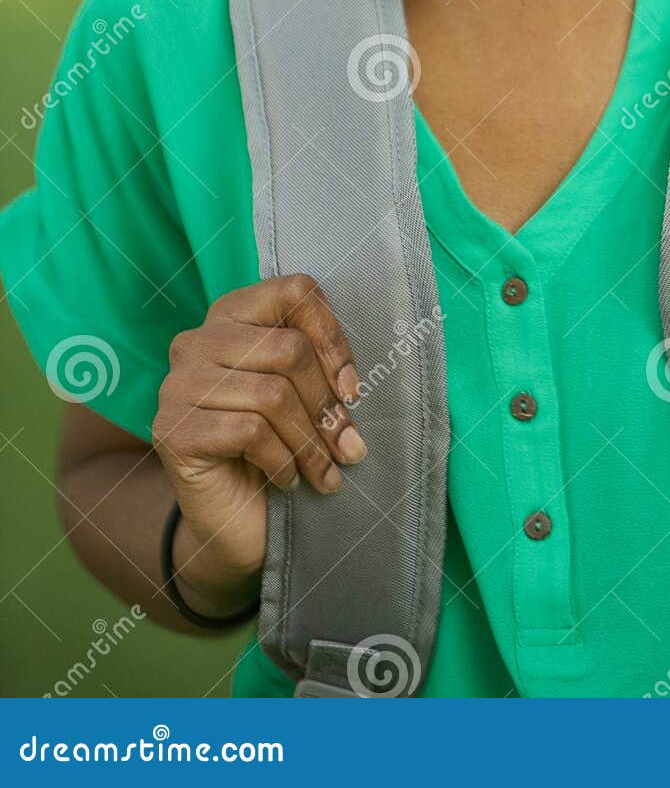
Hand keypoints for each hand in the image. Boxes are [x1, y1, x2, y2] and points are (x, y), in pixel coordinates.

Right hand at [152, 273, 364, 612]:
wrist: (232, 523)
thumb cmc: (275, 448)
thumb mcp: (300, 397)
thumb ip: (317, 367)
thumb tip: (351, 386)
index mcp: (233, 315)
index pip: (294, 291)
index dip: (332, 337)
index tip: (352, 390)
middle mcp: (197, 341)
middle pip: (288, 348)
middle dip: (326, 404)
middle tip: (349, 445)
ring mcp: (178, 384)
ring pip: (272, 394)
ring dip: (311, 442)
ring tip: (326, 472)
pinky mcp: (172, 429)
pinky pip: (249, 432)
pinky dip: (281, 461)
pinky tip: (287, 480)